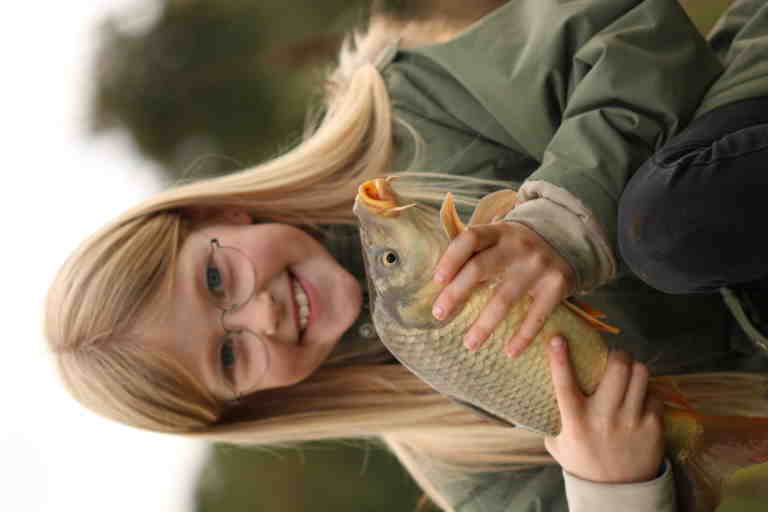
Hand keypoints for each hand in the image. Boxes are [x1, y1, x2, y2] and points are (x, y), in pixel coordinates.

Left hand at [431, 221, 572, 356]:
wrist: (567, 240)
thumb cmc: (517, 247)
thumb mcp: (498, 240)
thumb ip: (475, 255)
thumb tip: (441, 286)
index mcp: (498, 232)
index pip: (470, 239)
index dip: (451, 259)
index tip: (436, 280)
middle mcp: (517, 246)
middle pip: (480, 268)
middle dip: (456, 293)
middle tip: (439, 315)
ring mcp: (538, 266)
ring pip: (504, 298)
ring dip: (484, 324)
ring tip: (469, 344)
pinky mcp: (557, 285)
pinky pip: (537, 316)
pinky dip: (523, 336)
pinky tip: (510, 351)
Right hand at [544, 336, 664, 483]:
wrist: (617, 492)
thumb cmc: (582, 461)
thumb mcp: (557, 441)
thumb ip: (551, 415)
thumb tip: (536, 386)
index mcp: (576, 421)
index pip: (565, 384)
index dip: (560, 358)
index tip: (557, 338)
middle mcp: (604, 418)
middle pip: (617, 368)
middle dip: (616, 354)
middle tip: (613, 355)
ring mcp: (631, 422)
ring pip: (640, 374)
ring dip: (634, 368)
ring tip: (628, 372)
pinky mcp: (653, 427)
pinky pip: (653, 394)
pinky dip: (646, 392)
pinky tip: (639, 399)